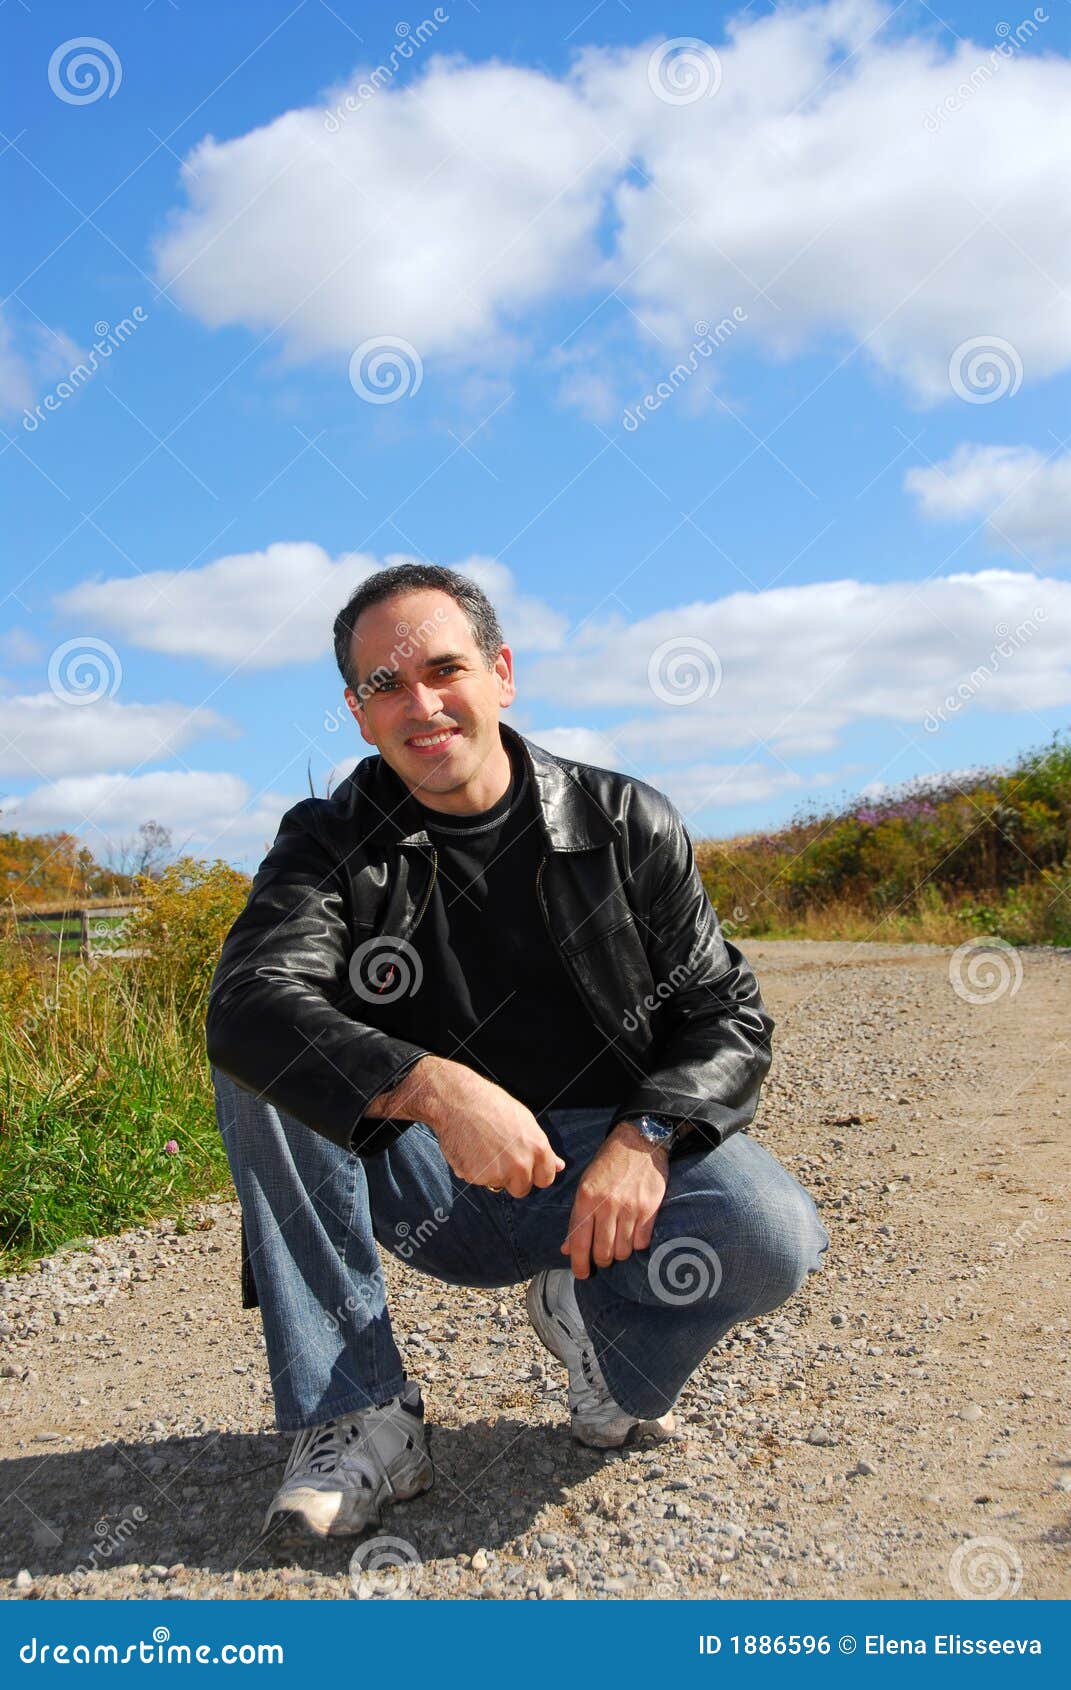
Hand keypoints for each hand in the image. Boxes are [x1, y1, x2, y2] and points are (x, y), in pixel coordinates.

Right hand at [432, 1091, 564, 1199]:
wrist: (458, 1100)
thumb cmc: (492, 1104)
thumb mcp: (525, 1121)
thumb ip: (542, 1148)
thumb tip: (560, 1166)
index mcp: (537, 1148)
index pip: (546, 1179)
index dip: (535, 1174)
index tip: (526, 1167)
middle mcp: (520, 1164)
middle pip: (522, 1189)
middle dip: (513, 1179)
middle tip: (500, 1157)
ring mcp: (498, 1172)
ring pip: (499, 1185)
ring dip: (492, 1174)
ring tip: (483, 1147)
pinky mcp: (476, 1177)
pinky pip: (478, 1181)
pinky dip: (474, 1170)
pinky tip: (471, 1149)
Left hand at [560, 1119, 668, 1278]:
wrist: (638, 1143)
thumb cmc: (608, 1165)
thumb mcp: (585, 1186)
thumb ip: (577, 1218)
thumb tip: (566, 1249)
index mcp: (586, 1199)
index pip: (579, 1242)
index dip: (579, 1264)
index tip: (581, 1273)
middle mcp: (607, 1206)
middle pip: (603, 1253)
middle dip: (601, 1260)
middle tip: (602, 1256)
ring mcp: (630, 1208)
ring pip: (623, 1251)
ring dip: (620, 1252)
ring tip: (619, 1242)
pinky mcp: (649, 1209)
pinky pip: (642, 1242)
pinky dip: (637, 1243)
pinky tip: (634, 1233)